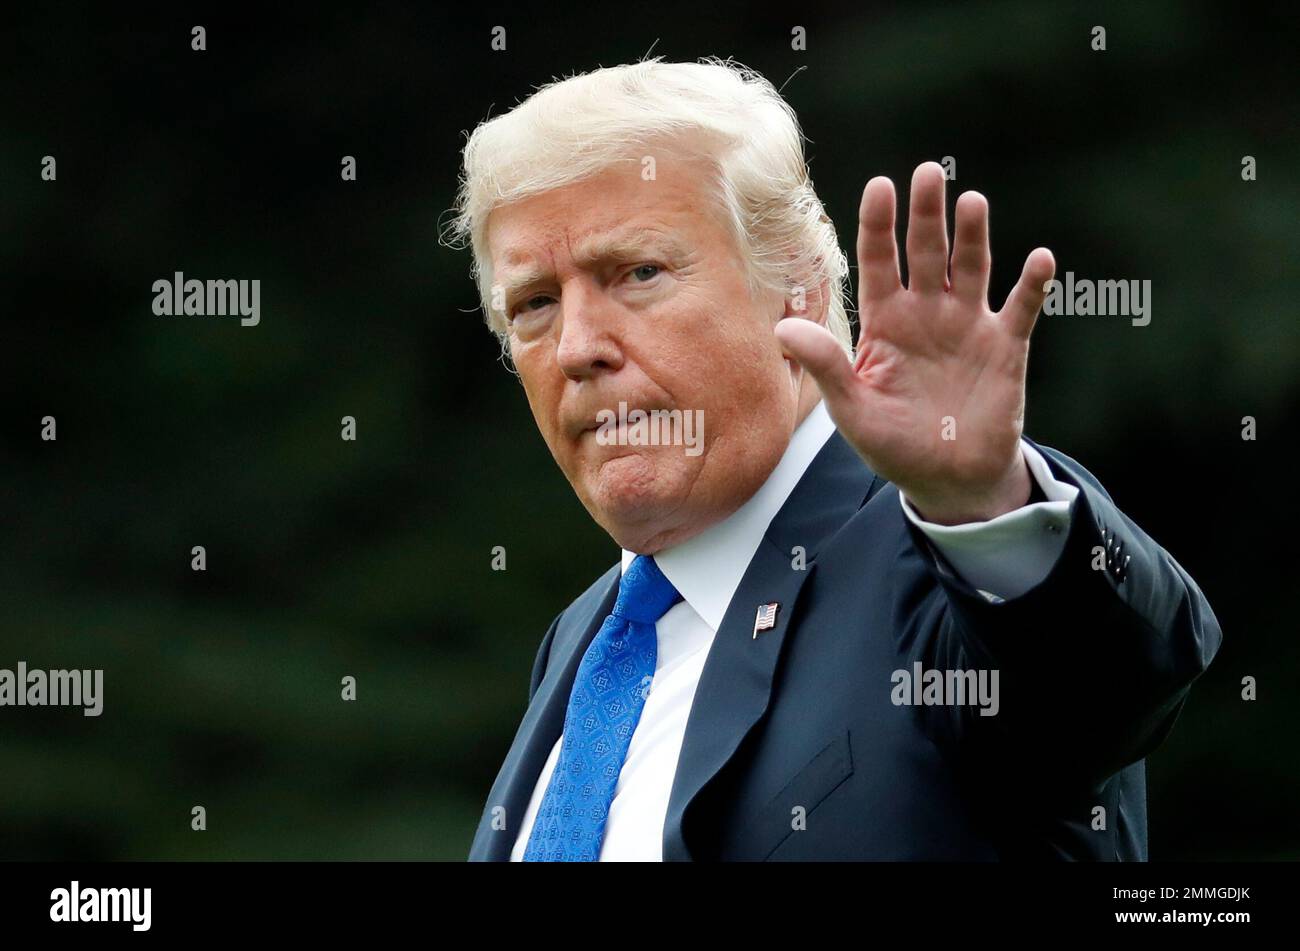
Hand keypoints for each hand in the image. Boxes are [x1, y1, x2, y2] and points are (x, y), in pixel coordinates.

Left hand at [776, 162, 1054, 524]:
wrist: (948, 479)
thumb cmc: (894, 444)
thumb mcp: (852, 410)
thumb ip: (826, 366)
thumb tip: (782, 328)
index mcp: (885, 322)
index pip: (878, 261)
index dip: (878, 225)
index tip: (879, 186)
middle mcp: (927, 312)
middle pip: (925, 252)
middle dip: (926, 214)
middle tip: (927, 174)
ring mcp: (968, 325)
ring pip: (971, 267)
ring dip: (973, 237)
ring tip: (971, 202)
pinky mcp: (1006, 347)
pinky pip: (1022, 308)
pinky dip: (1033, 285)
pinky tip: (1040, 260)